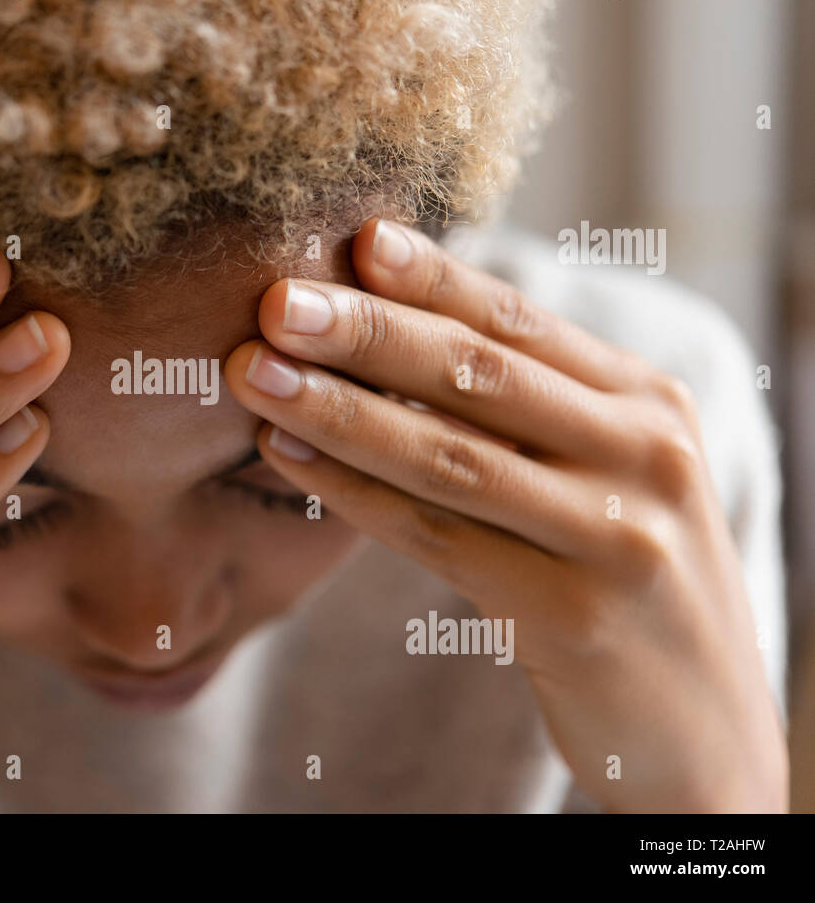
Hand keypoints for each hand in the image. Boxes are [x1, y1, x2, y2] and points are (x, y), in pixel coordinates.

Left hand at [224, 218, 787, 811]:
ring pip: (449, 454)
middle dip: (367, 333)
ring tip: (256, 374)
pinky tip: (292, 456)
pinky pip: (437, 537)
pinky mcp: (572, 614)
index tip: (356, 238)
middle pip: (480, 374)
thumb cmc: (628, 578)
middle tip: (276, 302)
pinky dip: (355, 493)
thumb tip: (390, 336)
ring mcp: (614, 534)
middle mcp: (644, 455)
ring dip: (340, 410)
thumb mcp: (609, 475)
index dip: (434, 277)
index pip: (522, 323)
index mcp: (648, 403)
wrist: (704, 724)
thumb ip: (533, 408)